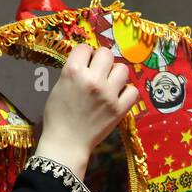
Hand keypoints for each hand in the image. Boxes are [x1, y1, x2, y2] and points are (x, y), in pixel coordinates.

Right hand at [35, 44, 138, 178]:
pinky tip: (118, 96)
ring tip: (109, 83)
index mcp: (73, 71)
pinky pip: (133, 91)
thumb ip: (73, 72)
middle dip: (102, 60)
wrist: (66, 143)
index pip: (85, 48)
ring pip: (122, 69)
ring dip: (116, 74)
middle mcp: (92, 79)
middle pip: (107, 54)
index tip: (85, 63)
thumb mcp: (58, 87)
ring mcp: (108, 94)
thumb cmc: (58, 116)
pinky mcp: (119, 109)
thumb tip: (88, 62)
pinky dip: (127, 92)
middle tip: (99, 71)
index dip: (85, 55)